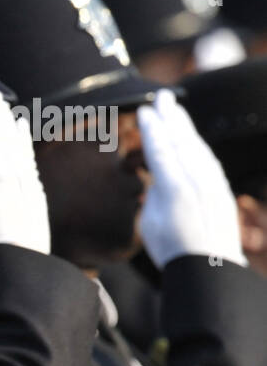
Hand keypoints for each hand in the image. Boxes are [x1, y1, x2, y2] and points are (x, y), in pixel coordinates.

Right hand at [0, 87, 50, 255]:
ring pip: (18, 146)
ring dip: (11, 125)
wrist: (17, 261)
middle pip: (3, 136)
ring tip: (6, 109)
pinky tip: (21, 135)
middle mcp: (13, 173)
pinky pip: (27, 159)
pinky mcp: (34, 194)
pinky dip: (23, 144)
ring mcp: (27, 182)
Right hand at [138, 89, 246, 267]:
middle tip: (162, 97)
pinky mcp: (221, 189)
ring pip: (197, 147)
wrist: (210, 268)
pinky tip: (193, 140)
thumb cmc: (173, 250)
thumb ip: (154, 193)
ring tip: (176, 111)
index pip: (160, 149)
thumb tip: (157, 178)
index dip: (152, 130)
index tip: (144, 112)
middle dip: (172, 118)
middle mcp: (196, 180)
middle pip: (182, 140)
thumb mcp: (150, 221)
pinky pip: (207, 158)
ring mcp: (212, 183)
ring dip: (186, 127)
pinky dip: (198, 144)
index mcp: (174, 187)